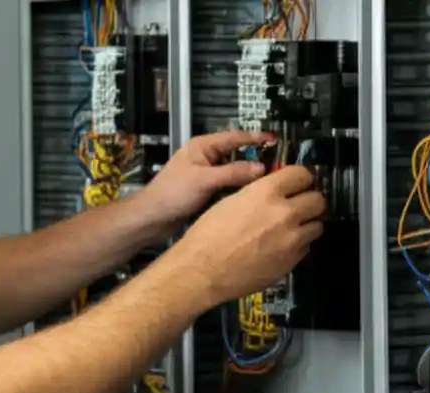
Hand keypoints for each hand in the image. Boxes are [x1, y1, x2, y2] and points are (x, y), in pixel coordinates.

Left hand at [134, 130, 272, 233]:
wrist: (151, 218)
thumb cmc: (170, 194)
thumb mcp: (204, 180)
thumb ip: (233, 173)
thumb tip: (260, 168)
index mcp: (203, 147)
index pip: (235, 137)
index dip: (256, 138)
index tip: (275, 140)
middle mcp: (205, 158)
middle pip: (237, 155)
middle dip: (256, 160)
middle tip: (278, 166)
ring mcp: (205, 175)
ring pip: (234, 173)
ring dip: (248, 178)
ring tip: (269, 183)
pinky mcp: (205, 192)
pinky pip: (228, 187)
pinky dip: (238, 190)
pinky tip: (251, 197)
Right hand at [165, 165, 326, 308]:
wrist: (200, 272)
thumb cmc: (206, 237)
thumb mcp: (229, 203)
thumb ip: (257, 195)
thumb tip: (273, 193)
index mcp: (266, 193)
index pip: (302, 174)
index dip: (299, 179)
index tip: (295, 184)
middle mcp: (284, 213)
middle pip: (317, 200)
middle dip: (308, 201)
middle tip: (297, 207)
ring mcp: (291, 239)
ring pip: (317, 225)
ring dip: (306, 225)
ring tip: (289, 230)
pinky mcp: (291, 262)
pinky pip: (305, 248)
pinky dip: (296, 246)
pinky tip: (278, 248)